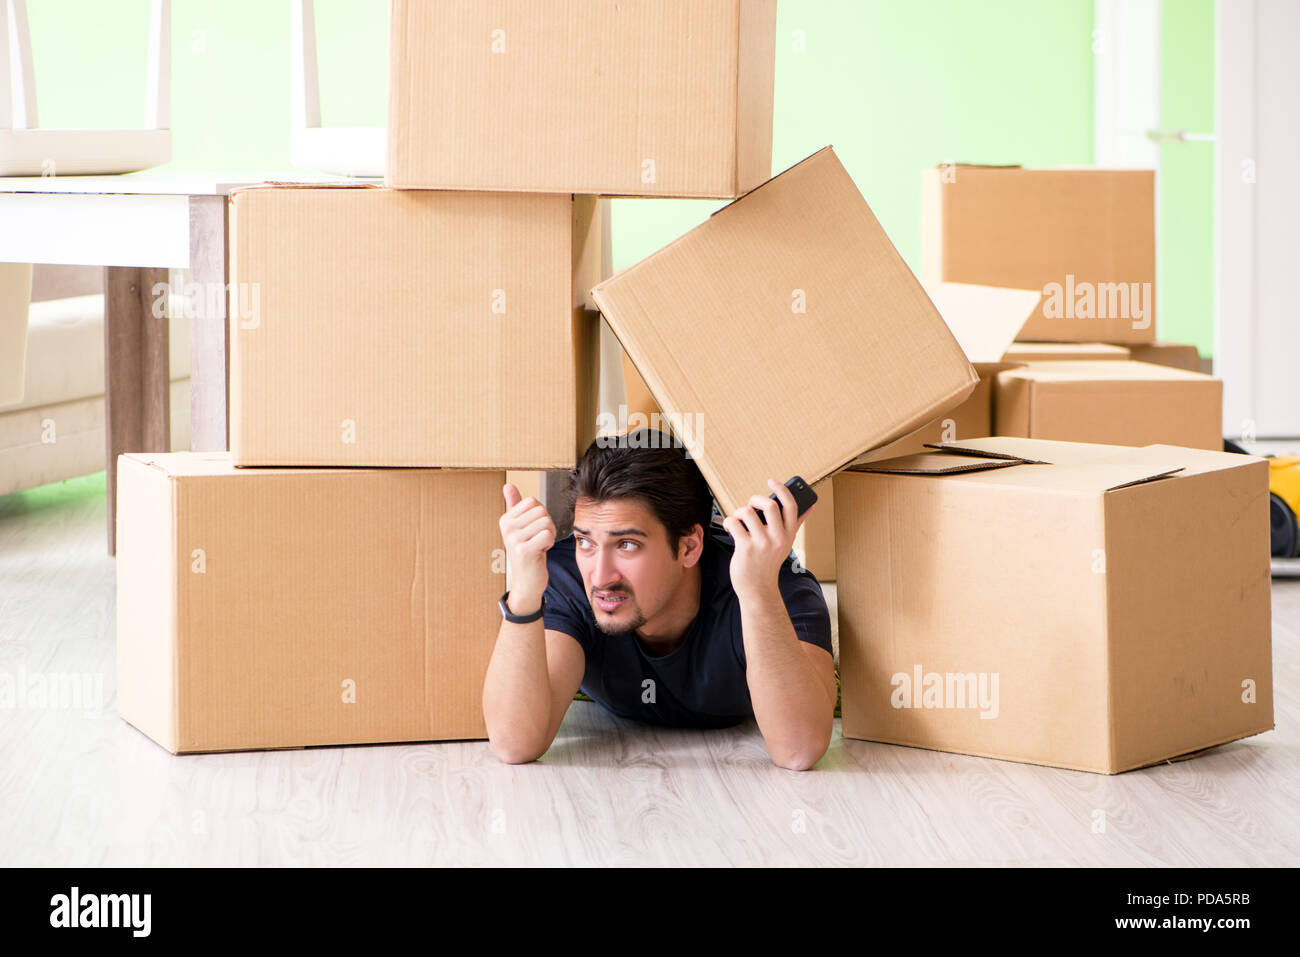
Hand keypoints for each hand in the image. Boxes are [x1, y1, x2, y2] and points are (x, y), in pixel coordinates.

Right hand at [499, 483, 555, 609]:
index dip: (540, 515)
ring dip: (549, 535)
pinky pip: (547, 535)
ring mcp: (514, 539)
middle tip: (539, 539)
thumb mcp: (519, 528)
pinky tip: (541, 552)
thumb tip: (508, 485)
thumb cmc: (527, 552)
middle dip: (547, 525)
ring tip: (540, 545)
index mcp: (505, 519)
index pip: (533, 501)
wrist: (526, 582)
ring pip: (546, 522)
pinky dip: (549, 544)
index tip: (534, 530)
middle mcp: (507, 528)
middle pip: (541, 511)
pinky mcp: (524, 551)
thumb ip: (514, 505)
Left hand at [721, 478, 813, 600]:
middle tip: (750, 505)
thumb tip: (810, 506)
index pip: (791, 506)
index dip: (782, 490)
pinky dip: (729, 522)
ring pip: (747, 512)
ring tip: (738, 520)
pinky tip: (730, 528)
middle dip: (755, 499)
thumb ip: (796, 524)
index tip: (772, 481)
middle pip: (769, 505)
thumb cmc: (769, 562)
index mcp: (788, 534)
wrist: (758, 589)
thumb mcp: (786, 543)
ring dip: (738, 512)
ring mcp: (761, 544)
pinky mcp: (745, 548)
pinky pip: (734, 523)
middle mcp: (777, 538)